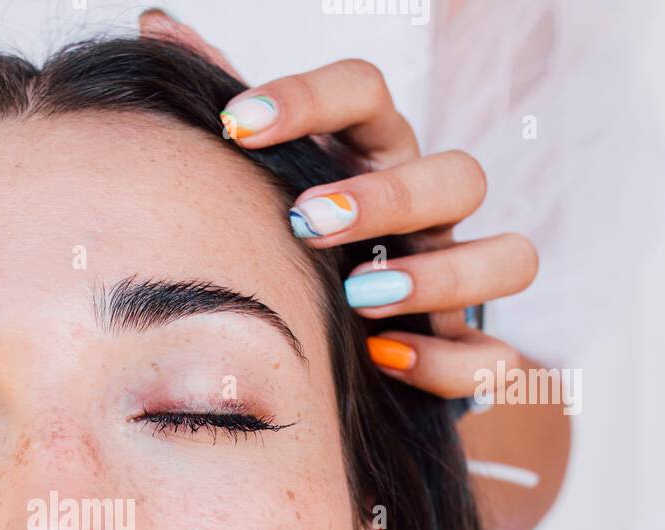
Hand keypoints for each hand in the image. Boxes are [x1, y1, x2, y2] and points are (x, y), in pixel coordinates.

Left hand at [138, 9, 537, 398]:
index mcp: (374, 158)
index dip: (309, 99)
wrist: (329, 341)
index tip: (235, 126)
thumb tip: (155, 25)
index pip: (367, 94)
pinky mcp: (467, 351)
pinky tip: (383, 359)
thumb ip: (222, 113)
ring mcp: (458, 281)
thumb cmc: (288, 245)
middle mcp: (430, 215)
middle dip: (384, 197)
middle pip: (457, 174)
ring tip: (357, 294)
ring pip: (510, 257)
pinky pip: (498, 359)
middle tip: (304, 223)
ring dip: (437, 275)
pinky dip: (448, 362)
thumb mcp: (257, 178)